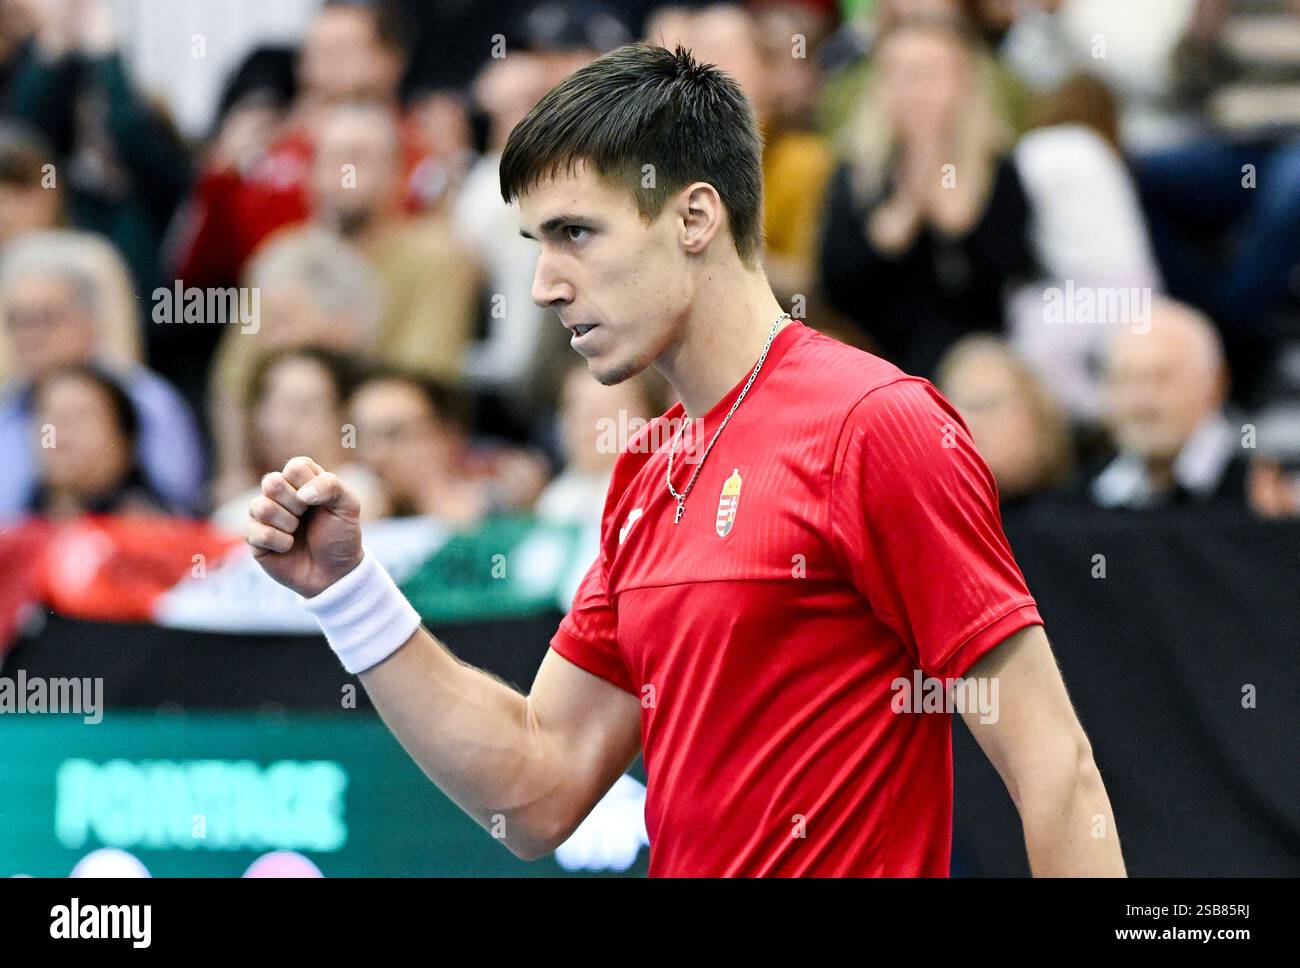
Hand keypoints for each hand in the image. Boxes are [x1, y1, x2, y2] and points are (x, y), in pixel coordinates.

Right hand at [246, 456, 363, 597]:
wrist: (334, 572)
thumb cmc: (340, 535)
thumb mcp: (348, 506)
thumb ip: (331, 486)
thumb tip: (302, 493)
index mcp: (301, 478)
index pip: (295, 467)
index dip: (309, 486)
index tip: (321, 502)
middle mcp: (278, 492)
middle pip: (271, 482)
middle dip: (295, 505)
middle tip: (306, 517)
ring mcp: (263, 513)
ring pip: (260, 506)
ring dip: (287, 524)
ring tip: (296, 532)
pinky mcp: (253, 536)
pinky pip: (257, 532)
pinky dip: (280, 542)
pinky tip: (289, 546)